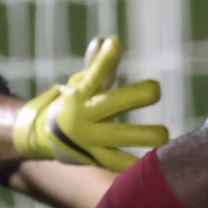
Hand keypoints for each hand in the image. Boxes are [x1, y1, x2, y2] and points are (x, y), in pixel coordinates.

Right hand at [12, 37, 168, 171]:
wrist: (43, 137)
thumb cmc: (72, 103)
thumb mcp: (79, 83)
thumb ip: (97, 65)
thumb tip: (106, 41)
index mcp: (79, 93)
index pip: (93, 73)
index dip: (104, 59)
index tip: (114, 44)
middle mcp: (83, 115)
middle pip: (111, 104)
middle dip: (135, 96)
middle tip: (156, 89)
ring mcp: (89, 138)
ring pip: (119, 137)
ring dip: (144, 135)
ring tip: (165, 134)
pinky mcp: (95, 158)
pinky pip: (118, 163)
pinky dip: (135, 165)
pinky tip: (156, 166)